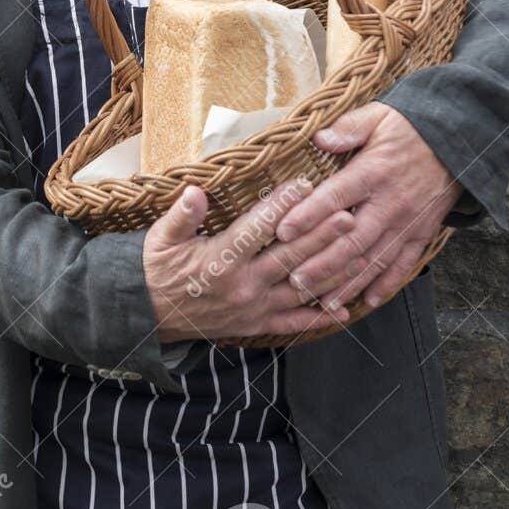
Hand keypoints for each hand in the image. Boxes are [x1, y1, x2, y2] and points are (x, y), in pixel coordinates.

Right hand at [143, 176, 358, 342]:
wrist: (148, 316)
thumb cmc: (156, 271)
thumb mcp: (160, 239)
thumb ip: (182, 215)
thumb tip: (196, 191)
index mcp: (220, 260)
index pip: (258, 227)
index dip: (282, 204)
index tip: (305, 184)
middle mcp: (243, 285)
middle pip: (290, 256)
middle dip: (322, 235)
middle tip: (349, 215)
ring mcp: (253, 308)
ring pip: (300, 288)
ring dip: (332, 271)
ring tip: (361, 253)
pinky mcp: (256, 324)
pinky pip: (294, 323)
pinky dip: (319, 317)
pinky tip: (345, 309)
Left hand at [275, 103, 462, 312]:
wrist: (459, 142)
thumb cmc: (410, 129)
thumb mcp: (379, 116)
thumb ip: (349, 127)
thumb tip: (319, 137)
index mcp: (373, 172)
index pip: (335, 196)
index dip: (308, 214)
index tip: (282, 231)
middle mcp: (389, 202)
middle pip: (352, 239)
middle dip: (323, 263)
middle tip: (295, 281)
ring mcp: (407, 222)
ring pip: (375, 258)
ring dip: (349, 283)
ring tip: (324, 303)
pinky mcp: (422, 233)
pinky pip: (404, 264)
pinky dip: (387, 284)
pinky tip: (367, 301)